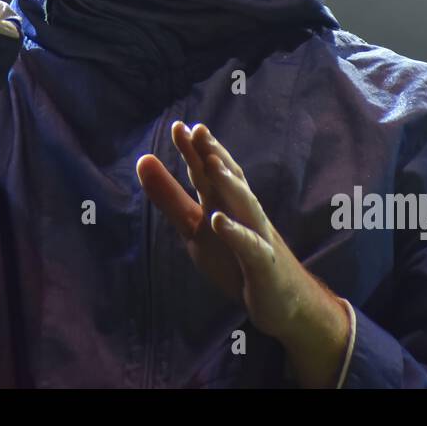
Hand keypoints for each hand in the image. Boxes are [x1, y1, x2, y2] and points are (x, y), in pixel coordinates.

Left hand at [136, 122, 350, 385]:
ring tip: (211, 163)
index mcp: (224, 202)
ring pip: (245, 205)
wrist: (283, 299)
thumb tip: (143, 159)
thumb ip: (169, 197)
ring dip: (229, 184)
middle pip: (229, 179)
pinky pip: (250, 246)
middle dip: (213, 154)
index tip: (179, 126)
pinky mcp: (263, 263)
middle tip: (198, 129)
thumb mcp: (193, 227)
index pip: (208, 172)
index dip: (195, 150)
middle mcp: (242, 212)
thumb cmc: (235, 257)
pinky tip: (218, 221)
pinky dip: (235, 233)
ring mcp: (257, 235)